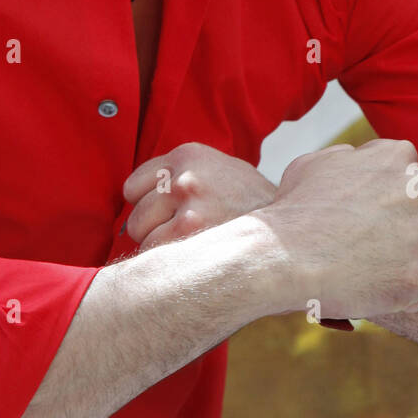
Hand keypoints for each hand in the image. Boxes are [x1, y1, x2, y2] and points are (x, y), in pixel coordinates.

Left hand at [122, 142, 276, 251]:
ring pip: (143, 237)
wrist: (287, 229)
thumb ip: (179, 175)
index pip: (133, 186)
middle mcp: (185, 176)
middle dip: (153, 228)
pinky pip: (157, 254)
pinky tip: (196, 257)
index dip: (147, 205)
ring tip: (194, 244)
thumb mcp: (216, 170)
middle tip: (184, 232)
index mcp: (188, 155)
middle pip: (136, 215)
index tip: (164, 215)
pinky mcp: (191, 234)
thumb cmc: (248, 203)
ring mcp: (188, 205)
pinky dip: (171, 262)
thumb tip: (130, 197)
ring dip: (161, 246)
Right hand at [259, 140, 417, 319]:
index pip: (405, 178)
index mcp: (397, 155)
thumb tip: (356, 158)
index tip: (361, 216)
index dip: (382, 200)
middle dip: (399, 227)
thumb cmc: (292, 209)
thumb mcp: (314, 163)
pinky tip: (363, 289)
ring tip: (358, 268)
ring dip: (397, 261)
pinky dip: (395, 293)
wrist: (282, 257)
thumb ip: (347, 158)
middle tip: (363, 244)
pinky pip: (417, 288)